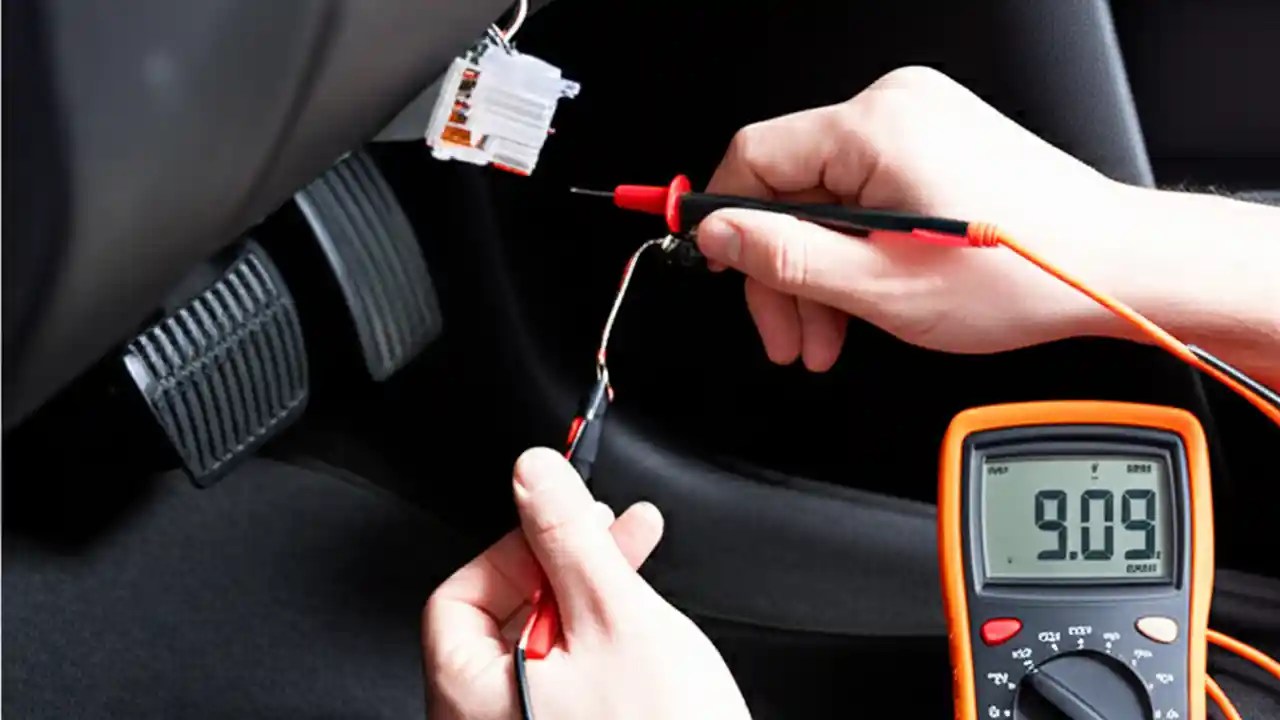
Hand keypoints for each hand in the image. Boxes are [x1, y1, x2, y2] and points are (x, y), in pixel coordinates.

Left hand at [423, 448, 749, 719]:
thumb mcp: (615, 617)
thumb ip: (569, 538)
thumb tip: (535, 474)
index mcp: (469, 692)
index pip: (460, 593)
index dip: (516, 546)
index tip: (568, 521)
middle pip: (502, 618)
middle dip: (565, 565)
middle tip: (618, 535)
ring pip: (539, 651)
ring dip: (589, 602)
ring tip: (640, 579)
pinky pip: (563, 687)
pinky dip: (597, 650)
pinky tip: (640, 636)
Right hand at [695, 66, 1134, 370]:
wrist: (1112, 269)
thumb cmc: (1022, 277)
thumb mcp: (882, 285)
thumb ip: (787, 256)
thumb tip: (719, 235)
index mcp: (876, 129)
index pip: (754, 158)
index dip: (725, 222)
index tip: (716, 267)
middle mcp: (896, 110)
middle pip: (789, 186)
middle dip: (780, 269)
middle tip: (788, 334)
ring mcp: (920, 124)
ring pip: (826, 198)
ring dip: (817, 271)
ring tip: (827, 335)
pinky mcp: (936, 145)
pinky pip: (863, 193)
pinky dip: (854, 248)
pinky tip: (859, 299)